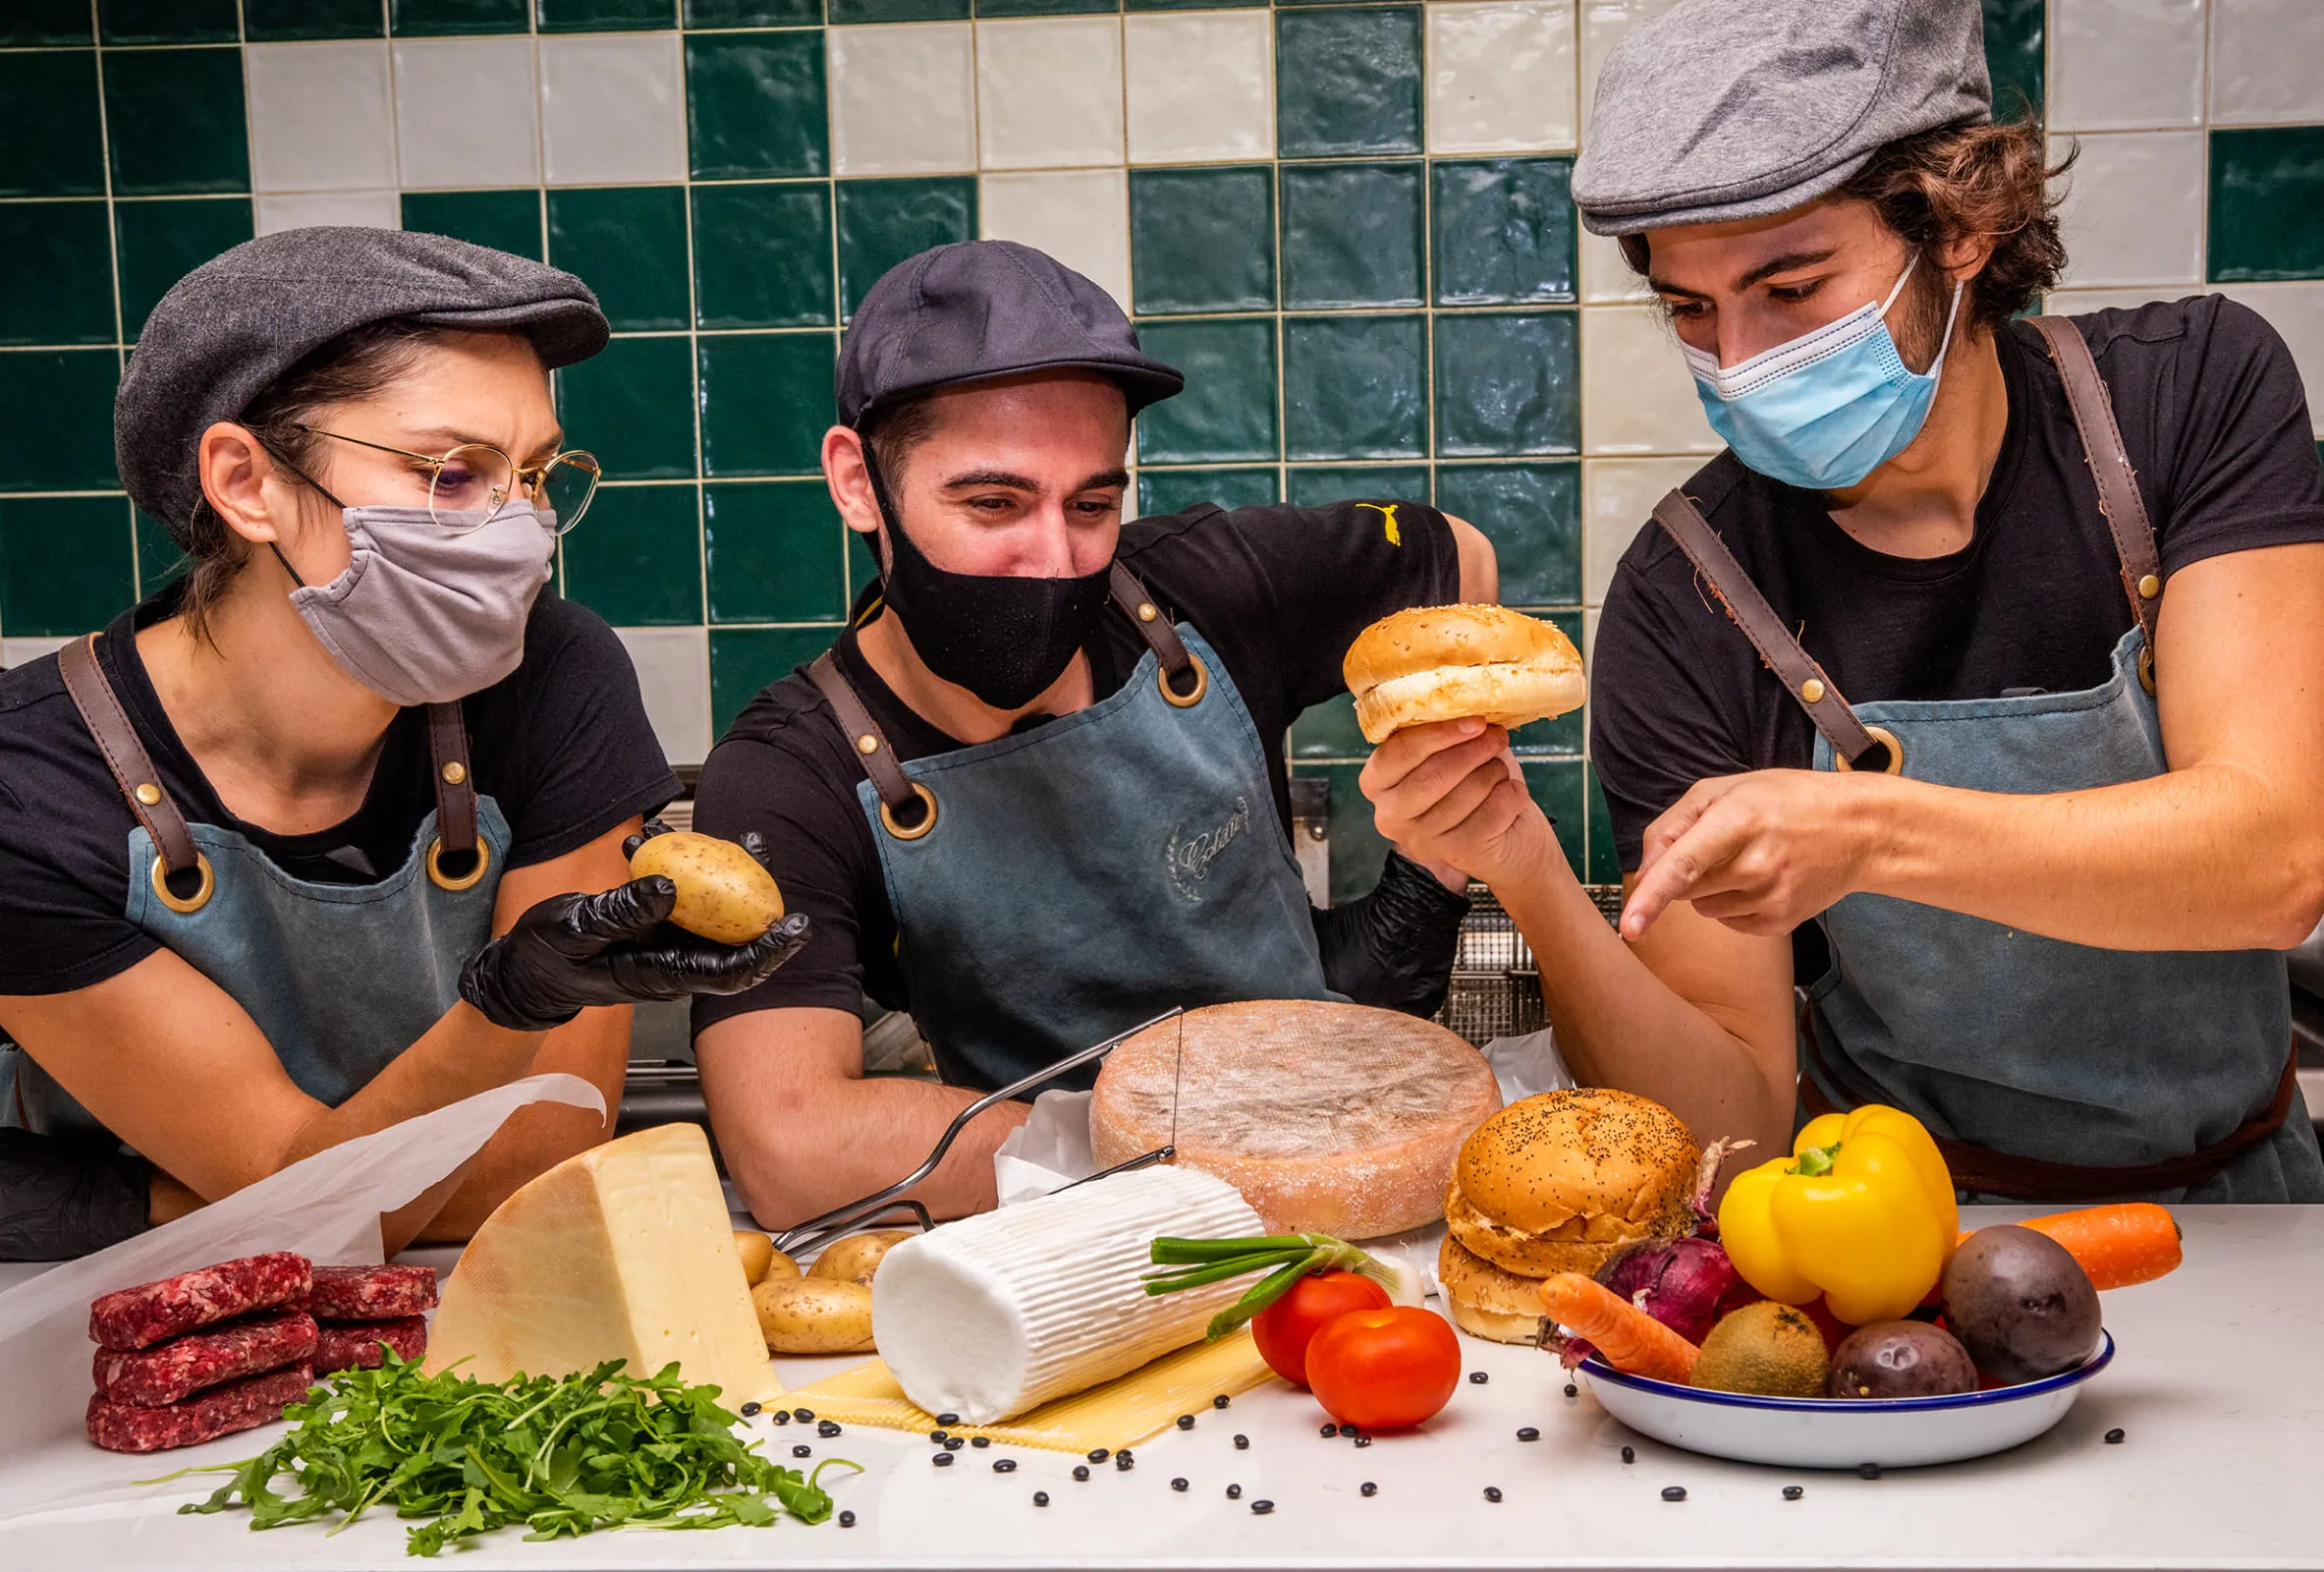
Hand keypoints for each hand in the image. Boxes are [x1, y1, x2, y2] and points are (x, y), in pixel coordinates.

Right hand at [459, 827, 809, 1031]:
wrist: (525, 972)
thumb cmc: (546, 958)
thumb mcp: (576, 931)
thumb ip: (621, 913)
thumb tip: (670, 890)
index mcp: (658, 976)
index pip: (729, 971)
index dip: (768, 950)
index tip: (795, 925)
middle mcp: (672, 965)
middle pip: (734, 941)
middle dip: (761, 902)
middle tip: (770, 856)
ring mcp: (666, 947)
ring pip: (714, 917)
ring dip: (729, 878)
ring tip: (741, 839)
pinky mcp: (656, 930)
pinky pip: (688, 901)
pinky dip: (692, 871)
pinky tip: (686, 839)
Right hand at [1359, 718, 1553, 887]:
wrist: (1508, 836)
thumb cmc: (1475, 783)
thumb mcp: (1453, 750)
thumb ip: (1446, 730)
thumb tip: (1468, 703)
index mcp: (1377, 782)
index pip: (1399, 752)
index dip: (1439, 733)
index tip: (1475, 720)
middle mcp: (1389, 815)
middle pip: (1432, 774)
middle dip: (1473, 750)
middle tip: (1497, 737)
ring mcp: (1421, 840)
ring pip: (1467, 791)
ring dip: (1494, 772)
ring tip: (1499, 771)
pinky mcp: (1457, 854)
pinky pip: (1493, 811)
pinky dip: (1512, 794)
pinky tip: (1510, 794)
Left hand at [1624, 769, 1876, 939]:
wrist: (1859, 831)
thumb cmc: (1786, 801)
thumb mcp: (1726, 789)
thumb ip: (1673, 823)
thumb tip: (1644, 870)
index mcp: (1741, 819)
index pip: (1685, 863)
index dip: (1652, 895)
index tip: (1629, 926)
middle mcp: (1758, 863)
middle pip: (1685, 888)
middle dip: (1688, 870)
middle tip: (1725, 843)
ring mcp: (1772, 897)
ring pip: (1702, 908)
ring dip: (1709, 888)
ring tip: (1749, 858)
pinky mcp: (1780, 922)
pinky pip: (1727, 921)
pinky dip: (1731, 903)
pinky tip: (1761, 879)